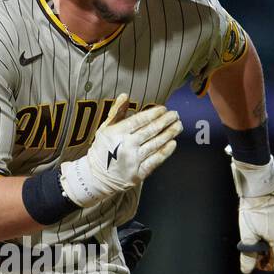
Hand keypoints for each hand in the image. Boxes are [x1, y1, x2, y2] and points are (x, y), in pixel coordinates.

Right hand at [60, 93, 181, 206]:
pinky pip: (155, 161)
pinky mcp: (138, 174)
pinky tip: (173, 143)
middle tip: (175, 114)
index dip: (154, 113)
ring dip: (169, 134)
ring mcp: (133, 161)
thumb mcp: (104, 129)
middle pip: (151, 131)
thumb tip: (125, 95)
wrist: (96, 178)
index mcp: (117, 134)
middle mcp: (126, 146)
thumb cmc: (101, 151)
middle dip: (166, 121)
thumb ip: (116, 112)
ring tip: (178, 126)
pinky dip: (165, 152)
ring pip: (156, 144)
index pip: (139, 120)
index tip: (164, 109)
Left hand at [228, 151, 273, 273]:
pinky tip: (259, 230)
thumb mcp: (248, 236)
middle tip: (251, 247)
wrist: (259, 189)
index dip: (263, 265)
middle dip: (265, 256)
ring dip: (267, 246)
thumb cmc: (253, 212)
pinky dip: (269, 238)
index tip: (252, 258)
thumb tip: (246, 270)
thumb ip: (248, 255)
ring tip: (254, 237)